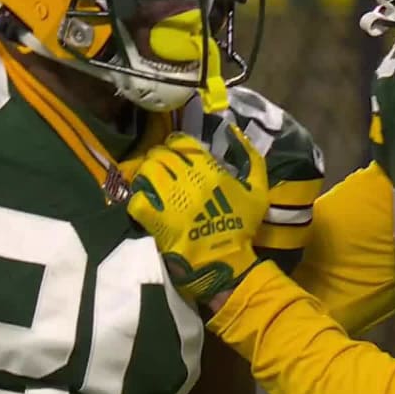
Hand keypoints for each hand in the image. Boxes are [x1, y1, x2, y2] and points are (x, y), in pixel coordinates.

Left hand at [128, 125, 268, 303]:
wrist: (224, 262)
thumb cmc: (241, 227)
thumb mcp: (258, 189)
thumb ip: (250, 156)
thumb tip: (234, 131)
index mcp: (209, 168)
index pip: (181, 142)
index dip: (176, 145)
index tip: (177, 155)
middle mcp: (186, 178)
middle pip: (160, 154)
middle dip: (158, 159)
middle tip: (161, 170)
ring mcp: (168, 198)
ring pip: (146, 171)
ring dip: (146, 174)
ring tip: (150, 184)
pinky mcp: (155, 218)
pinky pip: (137, 198)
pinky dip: (137, 197)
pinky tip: (144, 203)